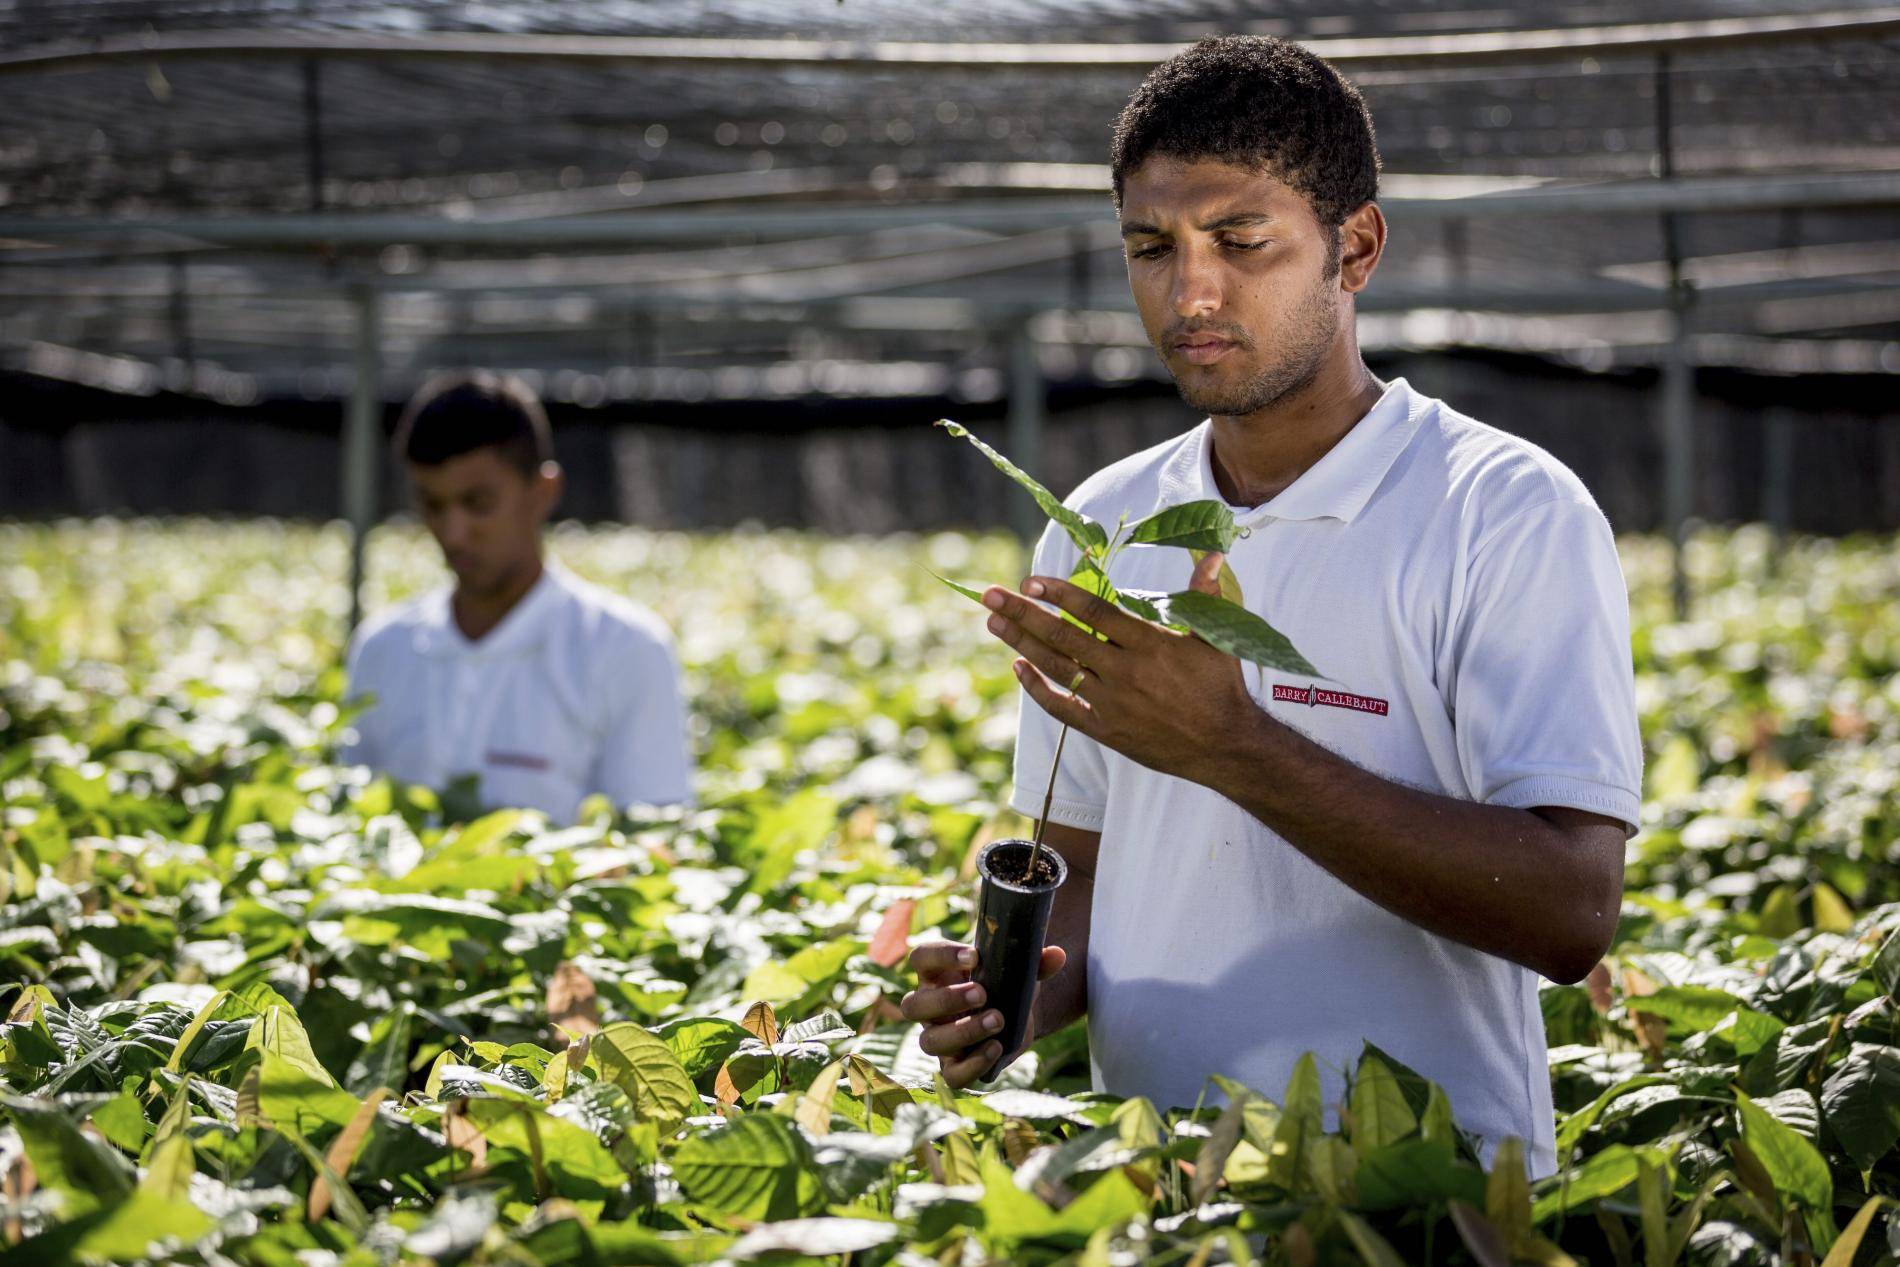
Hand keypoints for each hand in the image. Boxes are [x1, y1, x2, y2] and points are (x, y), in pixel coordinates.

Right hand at [900, 941, 1067, 1087]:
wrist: (1014, 1019)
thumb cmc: (1004, 986)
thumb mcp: (1017, 972)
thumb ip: (1035, 963)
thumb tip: (1057, 956)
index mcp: (937, 974)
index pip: (921, 958)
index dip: (942, 956)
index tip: (974, 955)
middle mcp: (929, 1007)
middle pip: (913, 1005)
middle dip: (947, 999)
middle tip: (982, 993)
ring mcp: (937, 1039)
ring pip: (928, 1042)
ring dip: (963, 1031)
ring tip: (997, 1020)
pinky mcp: (953, 1066)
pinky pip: (951, 1075)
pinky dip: (973, 1064)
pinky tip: (997, 1048)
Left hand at [980, 551, 1258, 780]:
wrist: (1226, 747)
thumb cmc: (1221, 686)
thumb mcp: (1217, 637)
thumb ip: (1205, 594)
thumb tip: (1211, 554)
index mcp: (1150, 644)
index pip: (1094, 612)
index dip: (1060, 595)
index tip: (1030, 581)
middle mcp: (1125, 672)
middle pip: (1064, 637)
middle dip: (1023, 613)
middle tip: (990, 595)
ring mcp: (1112, 703)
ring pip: (1057, 668)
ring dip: (1021, 643)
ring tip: (993, 622)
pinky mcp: (1106, 730)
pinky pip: (1062, 707)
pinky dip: (1038, 688)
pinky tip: (1018, 666)